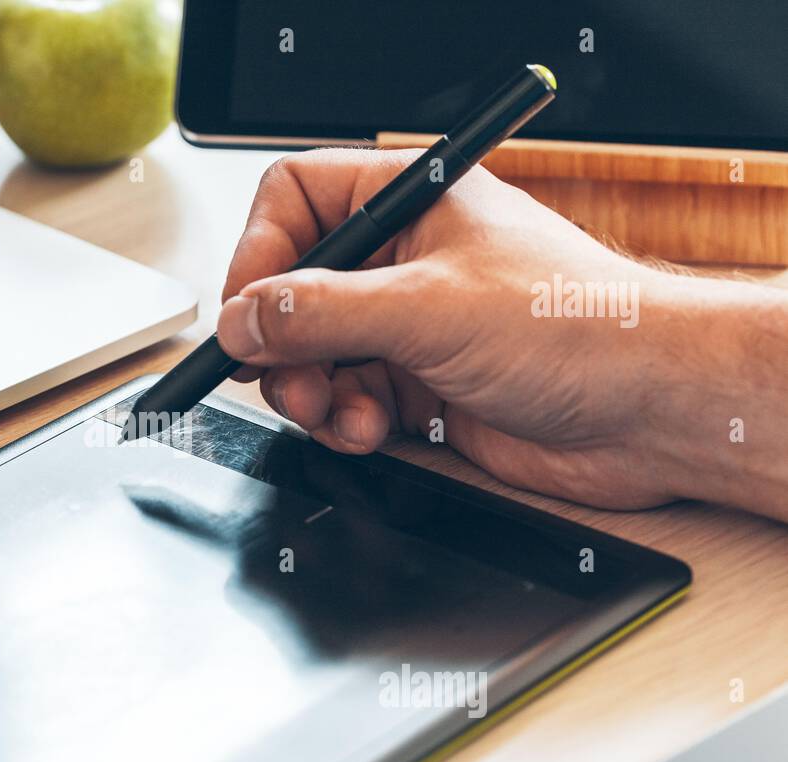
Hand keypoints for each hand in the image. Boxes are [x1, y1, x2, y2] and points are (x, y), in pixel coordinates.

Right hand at [217, 148, 787, 518]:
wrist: (649, 411)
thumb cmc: (580, 328)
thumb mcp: (428, 309)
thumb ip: (320, 314)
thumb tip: (242, 320)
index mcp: (410, 202)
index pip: (295, 202)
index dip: (259, 255)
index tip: (249, 313)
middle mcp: (404, 260)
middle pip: (293, 289)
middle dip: (284, 343)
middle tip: (287, 378)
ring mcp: (409, 325)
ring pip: (313, 354)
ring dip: (313, 392)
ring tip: (337, 412)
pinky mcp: (418, 385)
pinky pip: (345, 399)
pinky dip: (344, 421)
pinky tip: (370, 429)